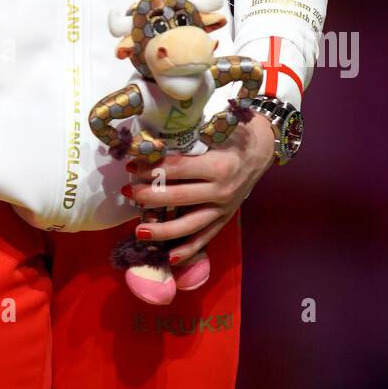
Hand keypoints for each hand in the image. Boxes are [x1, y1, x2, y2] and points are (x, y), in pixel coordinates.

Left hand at [124, 115, 276, 262]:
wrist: (261, 149)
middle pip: (178, 198)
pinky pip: (206, 238)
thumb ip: (187, 140)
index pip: (177, 169)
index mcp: (217, 165)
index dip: (151, 168)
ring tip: (139, 231)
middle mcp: (221, 190)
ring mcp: (224, 208)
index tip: (130, 165)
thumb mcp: (213, 131)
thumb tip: (152, 144)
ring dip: (162, 230)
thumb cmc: (233, 135)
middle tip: (127, 192)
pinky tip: (170, 258)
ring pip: (189, 225)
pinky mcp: (225, 219)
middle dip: (148, 196)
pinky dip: (189, 250)